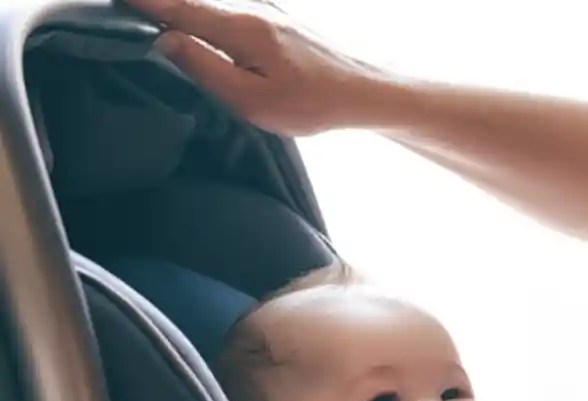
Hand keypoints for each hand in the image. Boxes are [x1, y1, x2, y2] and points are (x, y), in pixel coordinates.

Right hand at [123, 0, 384, 134]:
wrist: (364, 94)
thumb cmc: (312, 103)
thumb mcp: (252, 99)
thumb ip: (204, 68)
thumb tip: (163, 39)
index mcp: (240, 27)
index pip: (176, 7)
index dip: (140, 2)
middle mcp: (250, 10)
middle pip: (190, 2)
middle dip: (157, 6)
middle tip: (123, 13)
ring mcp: (265, 13)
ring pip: (210, 8)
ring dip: (181, 12)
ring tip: (150, 21)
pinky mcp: (274, 23)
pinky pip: (227, 15)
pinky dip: (204, 18)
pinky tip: (194, 30)